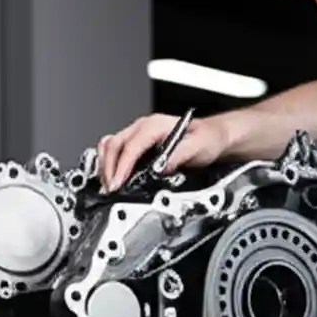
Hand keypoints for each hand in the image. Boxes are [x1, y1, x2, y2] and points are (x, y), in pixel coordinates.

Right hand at [97, 113, 229, 191]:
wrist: (211, 135)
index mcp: (154, 126)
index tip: (117, 184)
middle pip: (113, 145)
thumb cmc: (205, 139)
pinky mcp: (135, 142)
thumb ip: (179, 156)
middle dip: (108, 170)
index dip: (121, 167)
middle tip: (110, 190)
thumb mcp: (197, 147)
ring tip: (109, 186)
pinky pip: (113, 150)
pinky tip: (112, 176)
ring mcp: (136, 133)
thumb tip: (161, 167)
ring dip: (105, 167)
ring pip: (109, 146)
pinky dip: (108, 163)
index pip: (130, 147)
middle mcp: (142, 127)